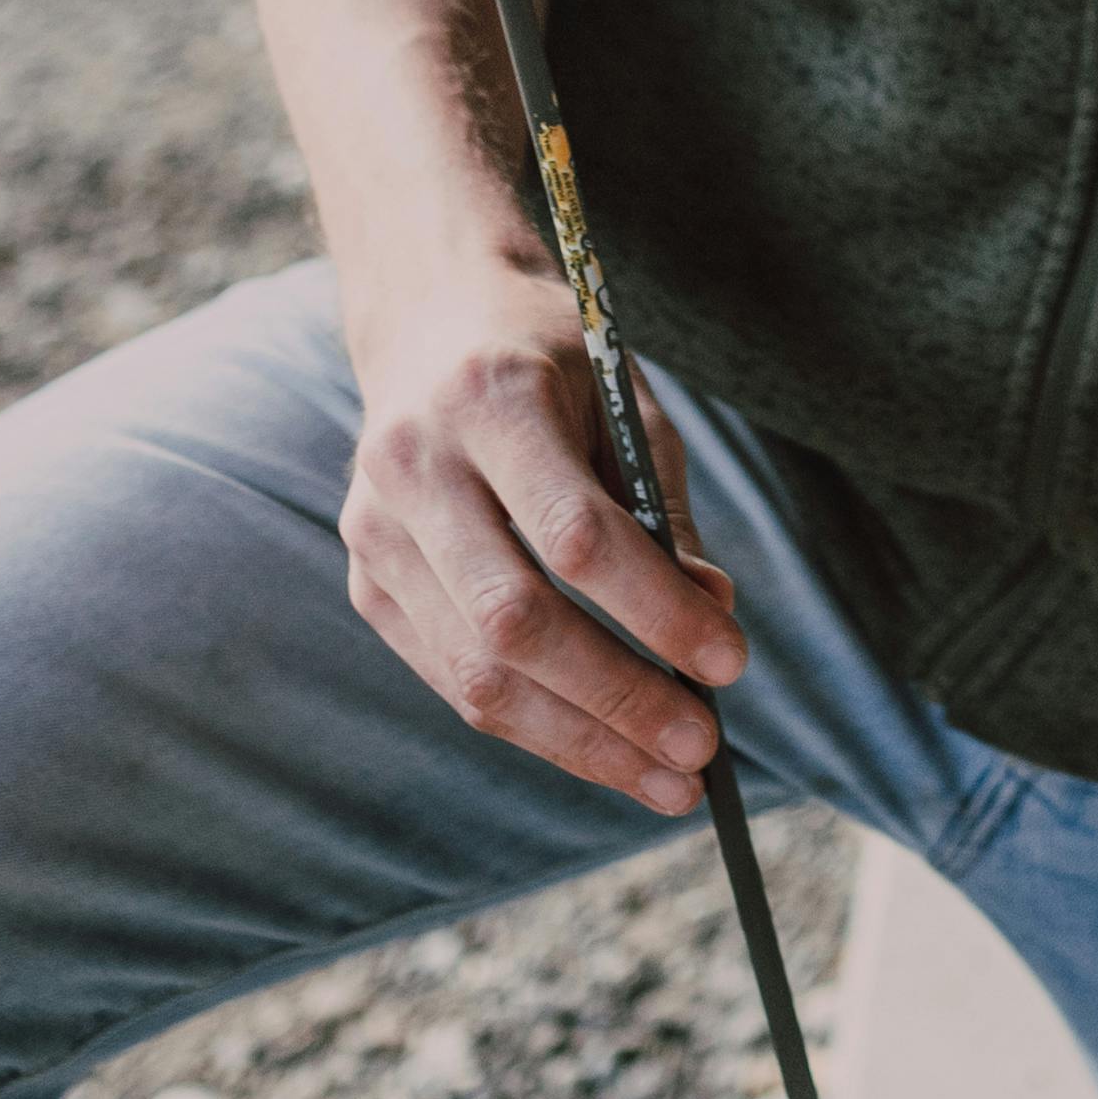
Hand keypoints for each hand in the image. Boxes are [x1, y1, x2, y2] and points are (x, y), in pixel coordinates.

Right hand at [337, 260, 747, 815]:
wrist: (431, 318)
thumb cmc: (553, 365)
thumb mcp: (625, 405)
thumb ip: (666, 516)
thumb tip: (713, 623)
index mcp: (491, 400)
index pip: (576, 536)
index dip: (656, 612)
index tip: (731, 664)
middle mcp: (416, 465)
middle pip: (517, 620)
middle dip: (619, 699)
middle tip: (702, 751)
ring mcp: (376, 529)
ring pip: (476, 673)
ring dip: (580, 741)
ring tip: (666, 779)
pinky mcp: (367, 580)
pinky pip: (452, 679)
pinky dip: (533, 725)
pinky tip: (600, 746)